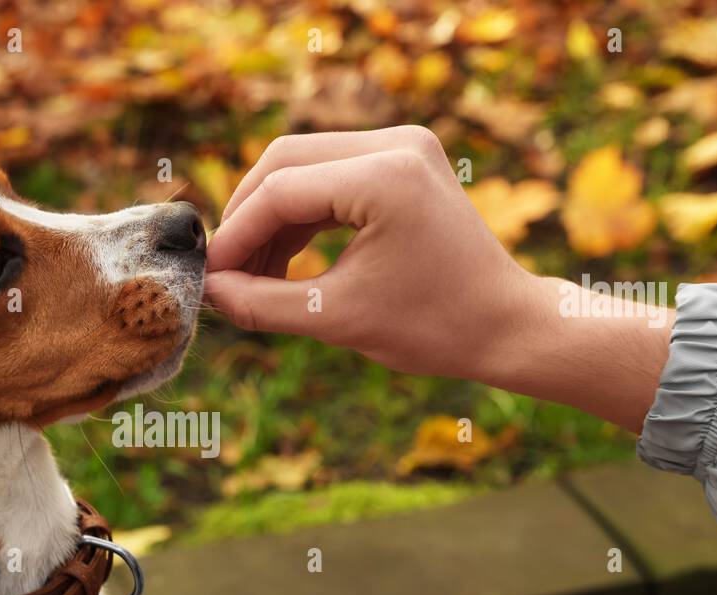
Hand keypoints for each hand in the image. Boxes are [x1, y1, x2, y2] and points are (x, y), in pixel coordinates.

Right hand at [204, 127, 672, 431]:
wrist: (506, 326)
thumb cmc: (435, 328)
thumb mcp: (338, 319)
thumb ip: (264, 303)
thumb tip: (209, 292)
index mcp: (385, 177)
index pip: (280, 192)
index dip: (236, 236)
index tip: (211, 277)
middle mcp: (396, 144)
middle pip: (284, 161)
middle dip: (246, 217)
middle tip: (224, 270)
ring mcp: (403, 146)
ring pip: (303, 165)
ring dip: (271, 217)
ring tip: (251, 275)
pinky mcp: (404, 161)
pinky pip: (331, 175)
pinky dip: (301, 215)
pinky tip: (281, 260)